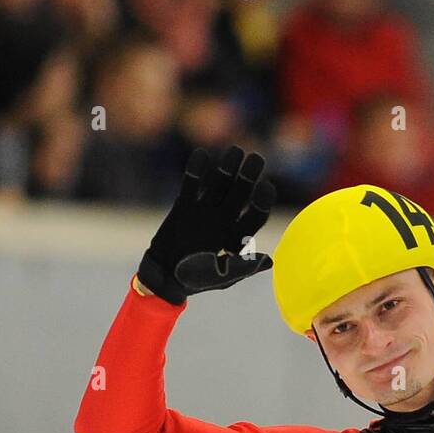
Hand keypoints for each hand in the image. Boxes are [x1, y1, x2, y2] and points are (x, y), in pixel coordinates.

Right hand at [137, 144, 275, 305]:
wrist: (163, 276)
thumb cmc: (195, 281)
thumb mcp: (221, 278)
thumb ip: (243, 267)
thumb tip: (270, 261)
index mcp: (238, 237)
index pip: (255, 216)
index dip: (262, 202)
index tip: (266, 186)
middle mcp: (225, 220)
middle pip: (241, 194)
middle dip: (249, 177)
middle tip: (256, 159)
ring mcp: (205, 210)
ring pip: (220, 184)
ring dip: (228, 168)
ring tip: (235, 152)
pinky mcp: (184, 204)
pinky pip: (192, 183)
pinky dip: (196, 170)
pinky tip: (203, 155)